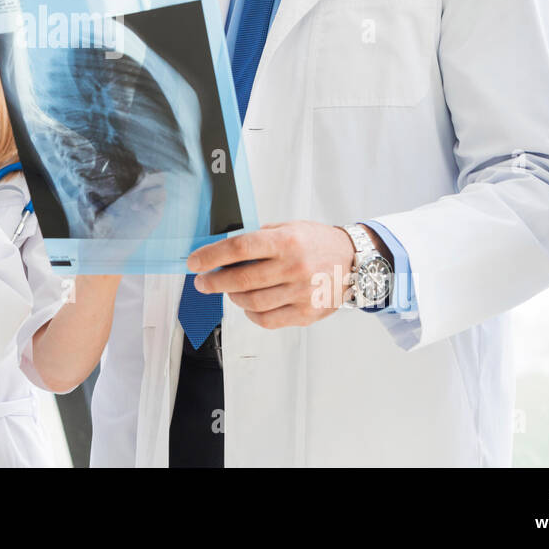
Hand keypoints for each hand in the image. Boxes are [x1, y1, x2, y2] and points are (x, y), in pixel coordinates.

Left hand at [186, 220, 355, 328]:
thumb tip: (221, 250)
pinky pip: (267, 320)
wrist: (353, 261)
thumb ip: (258, 238)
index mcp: (286, 241)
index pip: (239, 248)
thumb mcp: (289, 228)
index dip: (211, 256)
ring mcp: (301, 293)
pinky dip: (251, 314)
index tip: (194, 262)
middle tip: (202, 282)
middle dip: (214, 282)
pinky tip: (248, 305)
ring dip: (232, 297)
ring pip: (252, 303)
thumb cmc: (316, 242)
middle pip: (242, 280)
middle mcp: (294, 267)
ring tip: (229, 291)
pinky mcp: (306, 313)